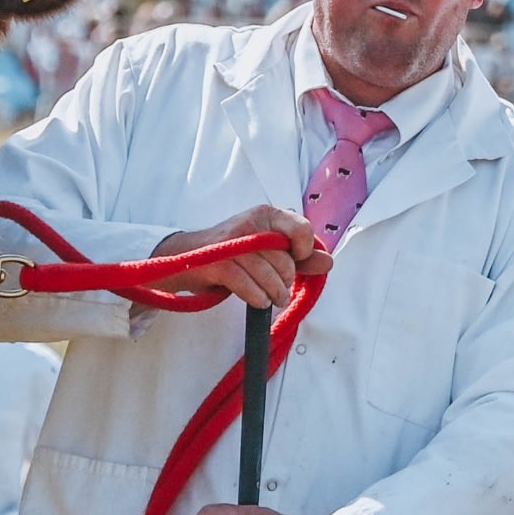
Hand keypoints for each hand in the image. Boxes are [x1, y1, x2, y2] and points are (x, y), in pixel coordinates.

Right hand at [148, 205, 327, 307]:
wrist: (185, 258)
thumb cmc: (231, 254)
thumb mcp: (267, 251)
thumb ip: (300, 257)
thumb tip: (328, 262)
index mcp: (266, 214)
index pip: (302, 228)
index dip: (305, 250)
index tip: (297, 261)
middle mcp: (250, 223)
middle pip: (286, 260)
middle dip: (286, 280)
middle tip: (278, 287)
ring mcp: (232, 243)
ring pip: (269, 276)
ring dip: (274, 294)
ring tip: (270, 298)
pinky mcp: (218, 264)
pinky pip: (249, 286)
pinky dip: (257, 298)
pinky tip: (257, 300)